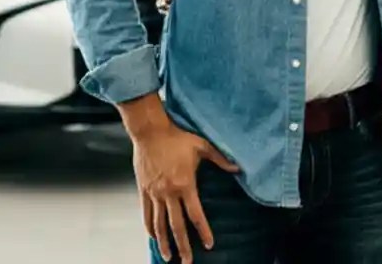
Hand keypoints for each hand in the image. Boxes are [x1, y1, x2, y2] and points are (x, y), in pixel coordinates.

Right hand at [132, 116, 239, 261]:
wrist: (150, 131)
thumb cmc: (177, 137)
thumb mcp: (202, 146)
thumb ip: (221, 159)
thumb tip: (238, 167)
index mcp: (185, 184)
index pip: (196, 215)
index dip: (203, 231)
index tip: (209, 245)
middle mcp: (169, 193)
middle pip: (176, 226)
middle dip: (183, 246)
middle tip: (187, 262)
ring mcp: (155, 193)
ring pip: (159, 224)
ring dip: (164, 242)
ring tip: (167, 257)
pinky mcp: (143, 190)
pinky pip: (146, 213)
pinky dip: (149, 227)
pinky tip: (152, 237)